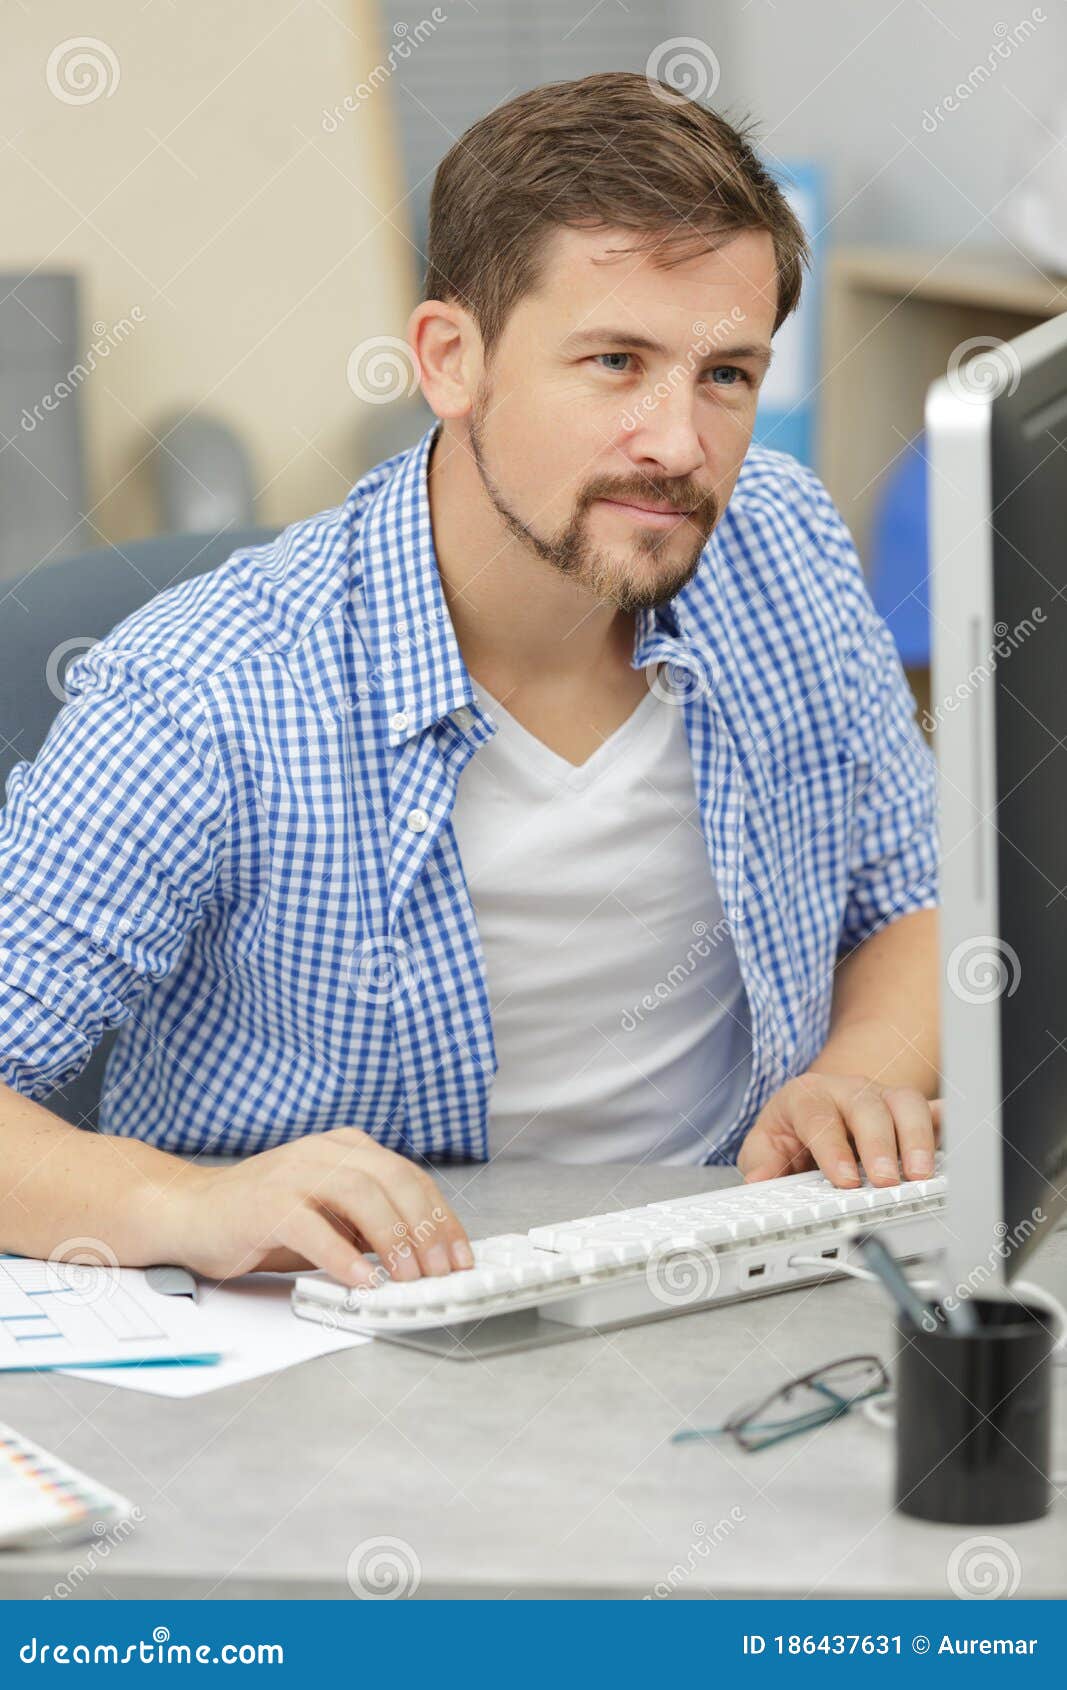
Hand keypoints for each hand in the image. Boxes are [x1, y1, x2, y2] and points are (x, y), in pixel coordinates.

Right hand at [169, 1128, 474, 1287]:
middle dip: (426, 1229)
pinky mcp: (266, 1204)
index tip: (460, 1256)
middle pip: (393, 1181)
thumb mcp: (331, 1214)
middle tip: (441, 1273)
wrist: (192, 1213)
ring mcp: (294, 1173)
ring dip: (392, 1240)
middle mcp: (325, 1152)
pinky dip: (343, 1258)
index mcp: (347, 1148)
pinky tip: (362, 1282)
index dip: (442, 1217)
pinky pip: (314, 1229)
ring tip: (409, 1278)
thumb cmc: (266, 1218)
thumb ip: (371, 1223)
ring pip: (360, 1196)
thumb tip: (426, 1256)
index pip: (410, 1177)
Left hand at [737, 1073, 941, 1187]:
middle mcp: (848, 1091)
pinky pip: (934, 1109)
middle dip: (879, 1144)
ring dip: (916, 1138)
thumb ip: (761, 1162)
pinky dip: (947, 1123)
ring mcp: (882, 1097)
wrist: (820, 1104)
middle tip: (884, 1181)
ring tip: (920, 1175)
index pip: (819, 1116)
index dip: (832, 1148)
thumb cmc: (793, 1129)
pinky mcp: (909, 1111)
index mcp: (808, 1096)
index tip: (843, 1179)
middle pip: (868, 1107)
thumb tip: (759, 1182)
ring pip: (906, 1103)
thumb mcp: (766, 1143)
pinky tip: (958, 1137)